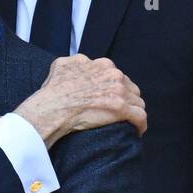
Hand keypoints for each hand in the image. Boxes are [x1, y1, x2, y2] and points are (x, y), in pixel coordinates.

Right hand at [14, 54, 145, 145]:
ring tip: (128, 122)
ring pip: (138, 102)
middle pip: (131, 88)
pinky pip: (140, 117)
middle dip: (127, 99)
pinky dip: (140, 125)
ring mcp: (119, 92)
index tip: (110, 98)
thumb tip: (82, 64)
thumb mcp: (62, 64)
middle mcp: (114, 75)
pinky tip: (137, 131)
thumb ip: (77, 61)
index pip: (119, 76)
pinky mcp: (121, 109)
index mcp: (103, 65)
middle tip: (118, 112)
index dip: (116, 88)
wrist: (52, 107)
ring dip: (133, 112)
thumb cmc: (54, 90)